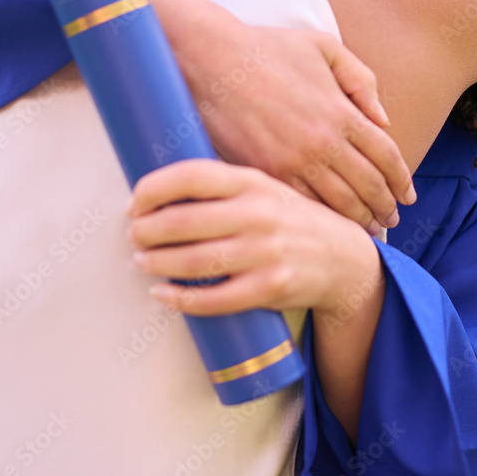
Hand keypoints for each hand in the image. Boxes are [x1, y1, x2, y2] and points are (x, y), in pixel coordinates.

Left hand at [126, 159, 379, 316]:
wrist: (342, 258)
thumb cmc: (287, 219)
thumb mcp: (261, 189)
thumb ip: (220, 188)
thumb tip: (158, 191)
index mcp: (250, 181)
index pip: (191, 176)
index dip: (153, 189)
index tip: (134, 202)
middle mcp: (257, 213)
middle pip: (183, 221)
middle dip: (147, 231)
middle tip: (134, 235)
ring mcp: (265, 252)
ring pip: (194, 261)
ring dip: (157, 263)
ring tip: (142, 260)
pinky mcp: (269, 288)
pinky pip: (214, 299)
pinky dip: (180, 299)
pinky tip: (162, 293)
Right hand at [151, 0, 414, 234]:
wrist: (213, 59)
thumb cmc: (268, 48)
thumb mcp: (324, 46)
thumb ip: (361, 80)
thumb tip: (384, 119)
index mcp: (342, 111)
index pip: (387, 156)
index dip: (402, 181)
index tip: (408, 196)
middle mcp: (323, 141)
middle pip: (369, 186)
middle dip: (385, 207)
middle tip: (391, 220)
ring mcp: (293, 160)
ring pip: (339, 203)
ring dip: (359, 220)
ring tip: (368, 230)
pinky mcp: (265, 172)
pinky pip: (301, 204)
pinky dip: (320, 218)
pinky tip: (327, 225)